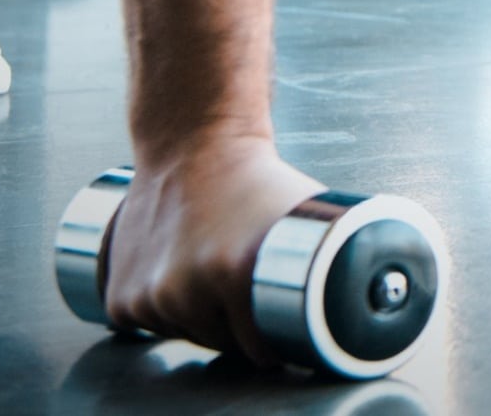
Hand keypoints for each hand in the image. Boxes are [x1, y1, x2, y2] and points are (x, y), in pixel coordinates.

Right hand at [101, 134, 320, 364]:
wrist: (194, 142)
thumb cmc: (252, 177)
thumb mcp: (305, 212)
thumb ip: (326, 256)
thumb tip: (367, 283)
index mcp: (233, 273)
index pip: (259, 347)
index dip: (273, 341)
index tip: (280, 330)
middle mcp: (185, 289)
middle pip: (221, 342)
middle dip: (236, 327)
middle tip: (246, 292)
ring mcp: (151, 294)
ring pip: (184, 334)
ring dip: (198, 318)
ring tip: (213, 276)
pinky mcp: (122, 295)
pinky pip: (148, 327)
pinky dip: (162, 313)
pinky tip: (180, 278)